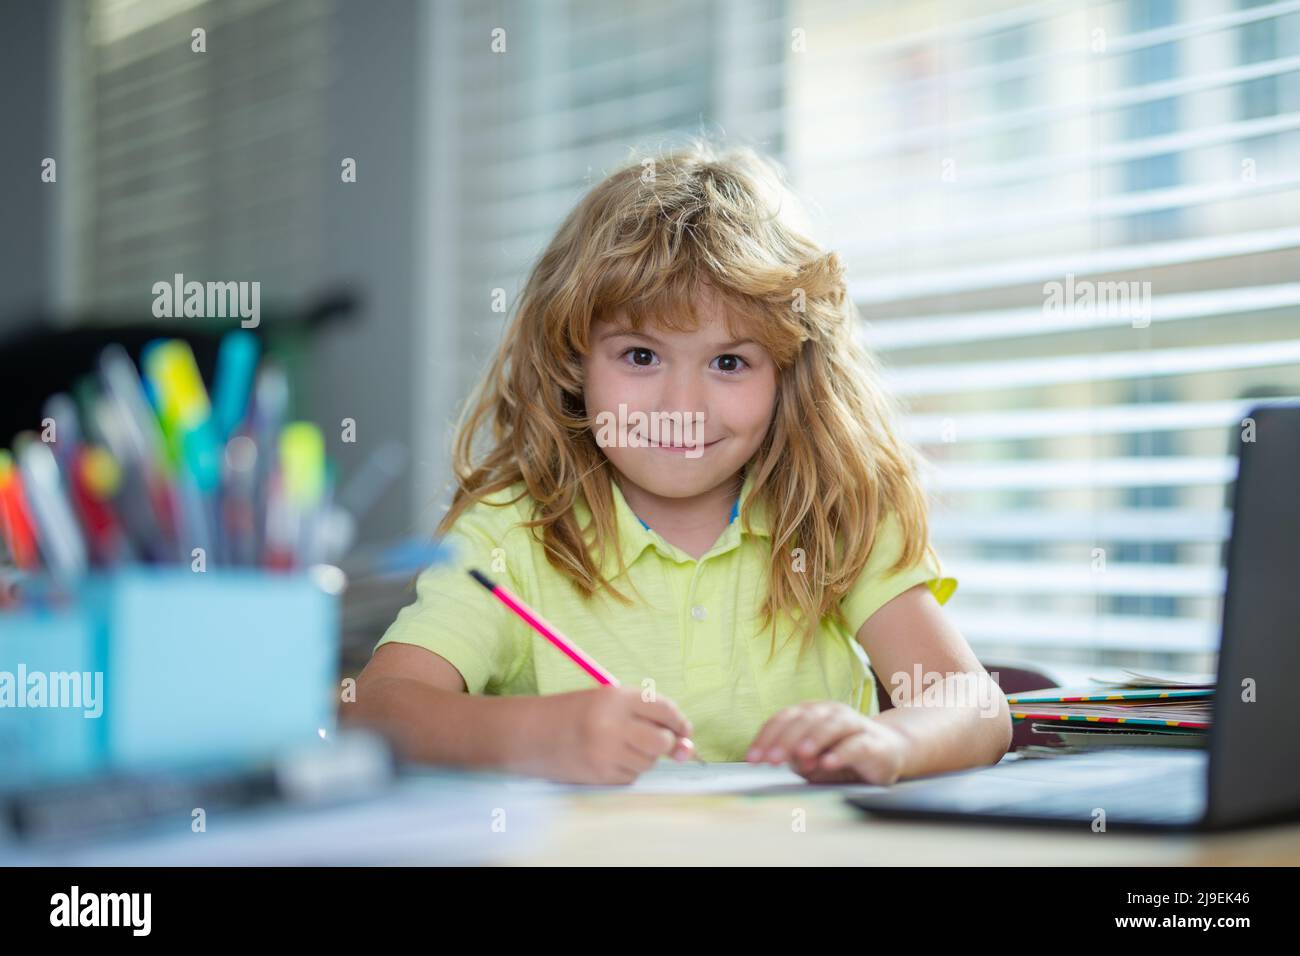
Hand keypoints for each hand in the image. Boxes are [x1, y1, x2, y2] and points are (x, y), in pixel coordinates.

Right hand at [534, 685, 696, 784]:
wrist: (529, 734)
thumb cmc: (572, 713)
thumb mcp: (607, 702)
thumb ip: (646, 716)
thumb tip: (688, 747)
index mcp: (615, 697)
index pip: (664, 709)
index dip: (679, 722)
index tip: (683, 729)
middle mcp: (612, 724)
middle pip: (662, 741)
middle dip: (665, 744)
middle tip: (653, 740)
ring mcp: (605, 752)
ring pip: (648, 762)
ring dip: (642, 757)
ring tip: (618, 745)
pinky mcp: (599, 775)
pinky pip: (631, 776)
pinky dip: (626, 769)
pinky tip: (606, 759)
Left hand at [746, 701, 908, 784]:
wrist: (888, 752)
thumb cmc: (841, 755)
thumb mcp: (812, 759)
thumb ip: (795, 758)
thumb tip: (782, 759)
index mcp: (811, 712)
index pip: (784, 719)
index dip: (766, 738)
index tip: (753, 759)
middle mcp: (831, 712)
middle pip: (804, 720)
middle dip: (785, 740)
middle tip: (771, 760)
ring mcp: (854, 724)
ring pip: (831, 725)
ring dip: (813, 739)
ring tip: (800, 756)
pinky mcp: (873, 742)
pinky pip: (856, 745)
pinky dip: (841, 753)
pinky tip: (829, 762)